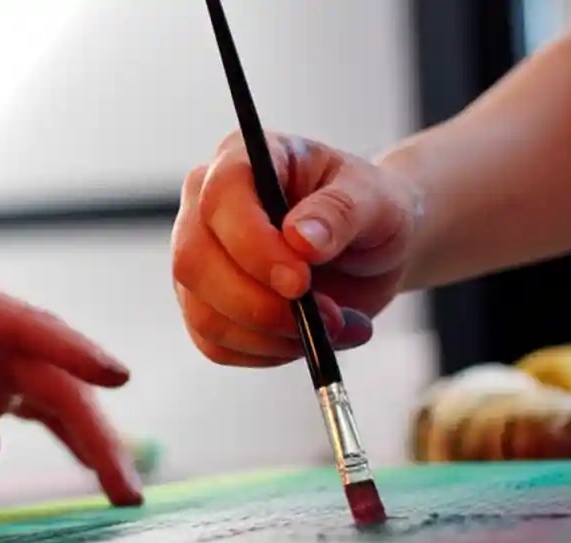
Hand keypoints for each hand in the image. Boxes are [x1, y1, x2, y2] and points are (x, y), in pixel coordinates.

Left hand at [0, 262, 143, 507]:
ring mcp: (7, 364)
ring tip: (124, 494)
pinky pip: (44, 420)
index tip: (117, 376)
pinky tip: (95, 483)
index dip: (73, 350)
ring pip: (62, 407)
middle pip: (62, 387)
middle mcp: (4, 337)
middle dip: (97, 436)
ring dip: (92, 449)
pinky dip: (64, 448)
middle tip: (126, 487)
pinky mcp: (3, 388)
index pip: (33, 328)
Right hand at [171, 132, 422, 366]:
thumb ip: (340, 212)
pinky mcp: (206, 306)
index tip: (300, 282)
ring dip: (272, 336)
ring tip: (334, 327)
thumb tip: (300, 239)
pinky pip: (217, 345)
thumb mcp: (376, 199)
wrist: (370, 249)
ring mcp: (200, 260)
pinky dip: (268, 354)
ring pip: (204, 314)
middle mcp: (204, 207)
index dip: (252, 246)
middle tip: (325, 318)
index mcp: (241, 160)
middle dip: (259, 304)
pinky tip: (310, 339)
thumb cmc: (370, 209)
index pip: (219, 200)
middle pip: (194, 263)